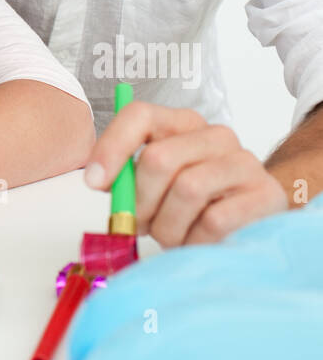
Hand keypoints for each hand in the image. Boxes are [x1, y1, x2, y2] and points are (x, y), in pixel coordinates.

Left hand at [85, 101, 288, 245]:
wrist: (252, 228)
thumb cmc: (193, 207)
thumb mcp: (156, 187)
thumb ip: (127, 178)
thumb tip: (97, 180)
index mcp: (183, 124)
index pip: (141, 116)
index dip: (112, 147)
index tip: (94, 183)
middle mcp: (216, 135)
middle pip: (160, 158)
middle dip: (140, 202)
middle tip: (138, 225)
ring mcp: (245, 163)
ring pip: (188, 190)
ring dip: (168, 226)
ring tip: (170, 237)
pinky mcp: (266, 195)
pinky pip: (214, 221)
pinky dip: (195, 241)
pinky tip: (196, 243)